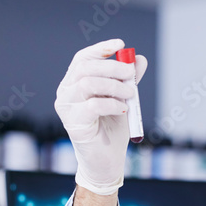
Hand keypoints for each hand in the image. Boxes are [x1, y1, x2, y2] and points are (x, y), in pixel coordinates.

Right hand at [55, 38, 147, 195]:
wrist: (107, 160)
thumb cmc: (111, 129)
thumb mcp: (123, 99)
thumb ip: (128, 80)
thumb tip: (139, 59)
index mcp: (74, 83)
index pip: (83, 58)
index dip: (101, 49)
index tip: (120, 45)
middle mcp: (65, 92)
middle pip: (85, 68)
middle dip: (112, 66)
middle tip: (132, 74)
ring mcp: (66, 107)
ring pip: (88, 83)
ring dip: (114, 86)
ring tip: (130, 94)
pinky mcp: (73, 122)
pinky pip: (93, 105)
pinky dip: (112, 104)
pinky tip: (123, 109)